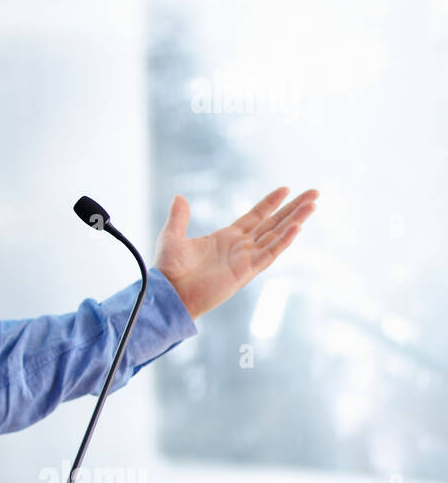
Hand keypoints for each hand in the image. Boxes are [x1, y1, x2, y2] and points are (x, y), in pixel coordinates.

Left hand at [154, 186, 318, 320]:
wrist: (169, 292)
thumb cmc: (169, 269)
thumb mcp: (173, 236)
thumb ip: (179, 217)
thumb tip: (179, 196)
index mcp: (226, 238)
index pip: (255, 217)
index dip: (270, 203)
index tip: (286, 189)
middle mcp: (240, 247)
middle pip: (273, 224)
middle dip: (293, 209)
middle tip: (314, 193)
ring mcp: (245, 259)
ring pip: (277, 236)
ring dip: (295, 220)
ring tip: (313, 205)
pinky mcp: (245, 272)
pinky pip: (269, 254)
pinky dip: (283, 241)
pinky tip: (297, 227)